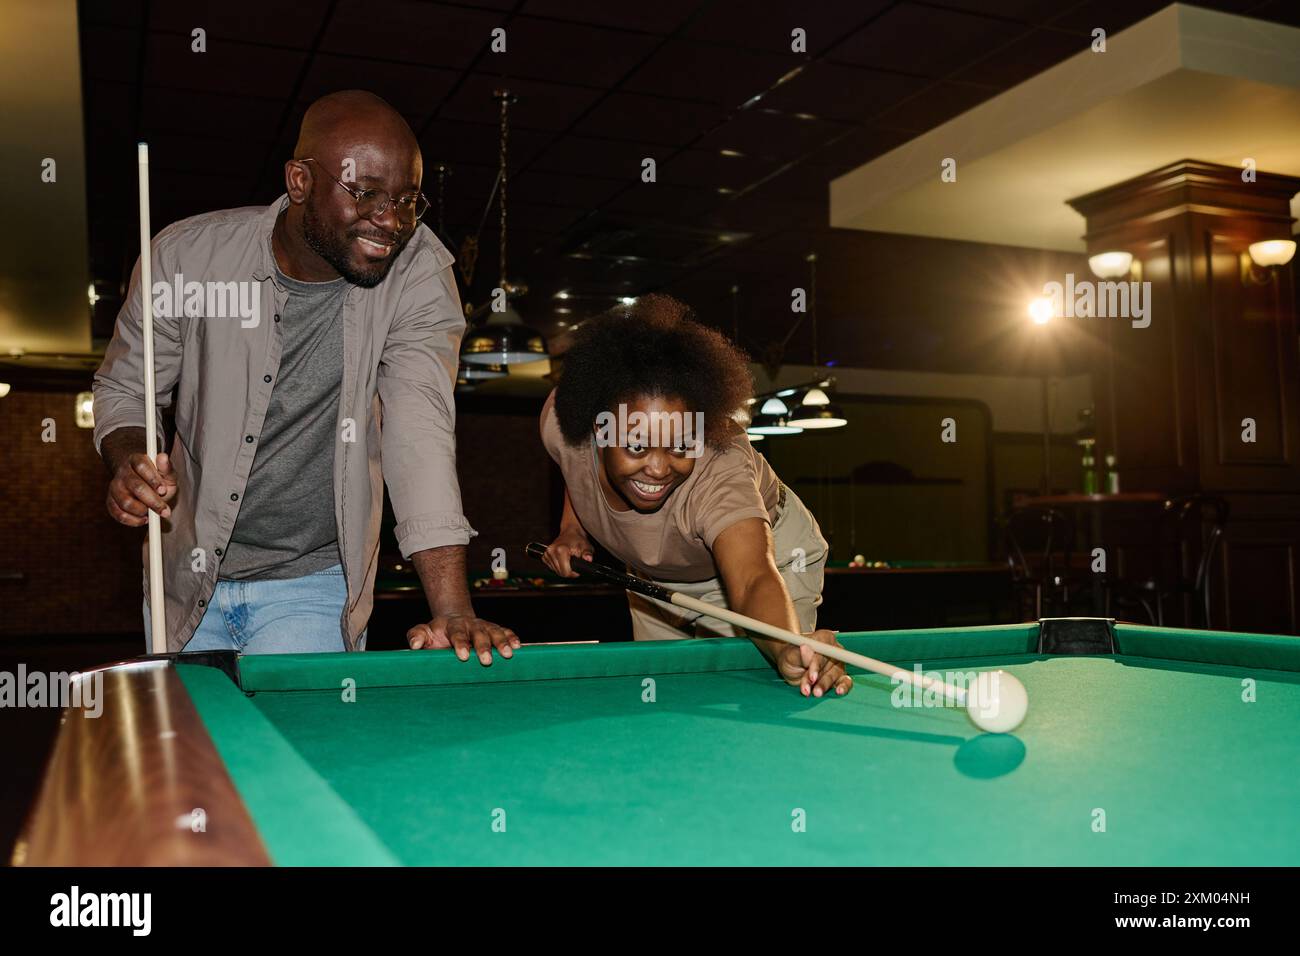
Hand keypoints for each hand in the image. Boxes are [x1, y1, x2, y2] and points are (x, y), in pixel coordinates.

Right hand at [107, 451, 177, 526]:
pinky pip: (117, 513)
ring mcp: (114, 486)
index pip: (142, 466)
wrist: (142, 482)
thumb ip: (167, 468)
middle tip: (164, 511)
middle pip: (135, 486)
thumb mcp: (166, 473)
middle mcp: (123, 472)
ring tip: (153, 514)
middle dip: (152, 501)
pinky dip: (132, 520)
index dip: (152, 479)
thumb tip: (163, 456)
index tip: (163, 490)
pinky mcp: (110, 500)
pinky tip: (143, 519)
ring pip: (125, 502)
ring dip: (142, 511)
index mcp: (136, 460)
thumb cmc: (158, 479)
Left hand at [406, 613, 520, 664]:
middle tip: (487, 660)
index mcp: (452, 626)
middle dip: (483, 646)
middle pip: (479, 633)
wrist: (453, 622)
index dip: (460, 643)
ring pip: (495, 631)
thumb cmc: (436, 634)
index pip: (457, 633)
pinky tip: (518, 646)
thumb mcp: (423, 632)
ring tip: (508, 654)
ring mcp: (484, 627)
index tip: (463, 656)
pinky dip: (512, 638)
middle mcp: (471, 624)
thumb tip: (414, 645)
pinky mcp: (495, 630)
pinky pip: (505, 631)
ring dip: (502, 642)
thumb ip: (416, 636)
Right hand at [540, 529, 593, 577]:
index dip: (573, 574)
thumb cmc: (577, 538)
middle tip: (575, 565)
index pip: (565, 572)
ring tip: (569, 562)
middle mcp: (552, 552)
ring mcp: (547, 554)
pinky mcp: (545, 556)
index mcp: (561, 550)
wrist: (570, 531)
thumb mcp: (586, 546)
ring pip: (555, 571)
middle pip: (560, 572)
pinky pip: (552, 567)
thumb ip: (587, 554)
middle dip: (569, 572)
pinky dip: (558, 567)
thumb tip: (589, 559)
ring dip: (563, 569)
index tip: (577, 571)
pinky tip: (563, 561)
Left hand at [776, 629, 852, 697]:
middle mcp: (834, 650)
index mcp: (823, 638)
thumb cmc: (791, 657)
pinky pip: (846, 681)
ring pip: (835, 675)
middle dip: (820, 679)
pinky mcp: (840, 676)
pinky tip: (838, 691)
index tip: (811, 677)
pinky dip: (844, 686)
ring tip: (814, 693)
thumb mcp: (790, 655)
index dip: (817, 664)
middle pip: (830, 664)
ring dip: (824, 685)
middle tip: (808, 689)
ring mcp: (838, 664)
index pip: (824, 651)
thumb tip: (805, 648)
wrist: (790, 666)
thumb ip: (799, 654)